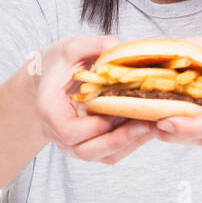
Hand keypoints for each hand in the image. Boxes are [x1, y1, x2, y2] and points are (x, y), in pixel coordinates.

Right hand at [34, 35, 159, 164]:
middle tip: (147, 123)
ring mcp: (72, 143)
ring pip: (102, 156)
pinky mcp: (89, 145)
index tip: (116, 110)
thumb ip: (96, 45)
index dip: (94, 126)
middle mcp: (56, 133)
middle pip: (86, 151)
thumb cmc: (61, 61)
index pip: (68, 131)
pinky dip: (130, 144)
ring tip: (152, 125)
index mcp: (48, 110)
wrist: (50, 75)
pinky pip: (110, 154)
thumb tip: (121, 48)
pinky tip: (147, 127)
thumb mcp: (75, 47)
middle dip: (119, 139)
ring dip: (129, 143)